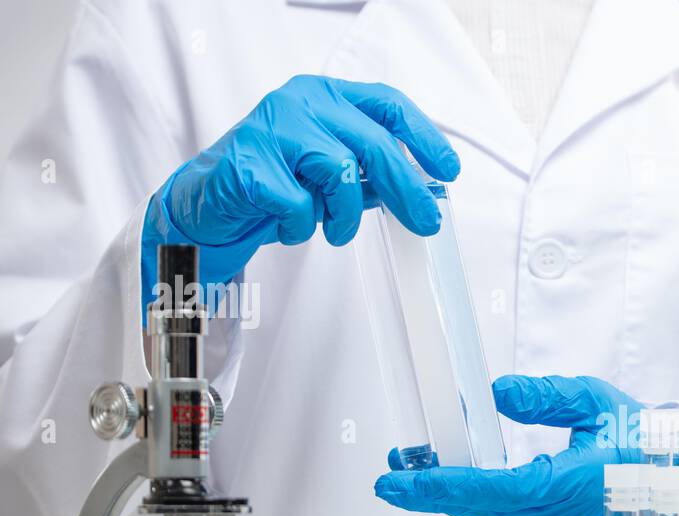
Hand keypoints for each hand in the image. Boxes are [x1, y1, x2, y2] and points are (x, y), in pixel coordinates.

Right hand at [142, 74, 459, 293]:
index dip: (424, 137)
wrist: (204, 205)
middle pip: (375, 144)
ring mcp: (274, 128)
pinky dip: (301, 227)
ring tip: (332, 230)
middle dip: (408, 190)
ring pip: (342, 173)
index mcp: (324, 96)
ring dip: (344, 215)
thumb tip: (422, 188)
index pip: (388, 105)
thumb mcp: (328, 176)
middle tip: (426, 222)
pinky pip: (300, 205)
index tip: (448, 170)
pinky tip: (286, 226)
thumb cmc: (270, 185)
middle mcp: (301, 103)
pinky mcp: (252, 164)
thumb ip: (369, 175)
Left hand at [373, 375, 643, 515]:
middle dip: (430, 488)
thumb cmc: (642, 448)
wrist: (671, 486)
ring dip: (449, 494)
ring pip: (484, 515)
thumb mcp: (598, 405)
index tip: (404, 481)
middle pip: (477, 506)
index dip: (444, 486)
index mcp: (571, 487)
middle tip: (393, 472)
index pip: (494, 490)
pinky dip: (475, 502)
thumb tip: (498, 393)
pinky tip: (457, 484)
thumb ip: (546, 397)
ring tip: (415, 471)